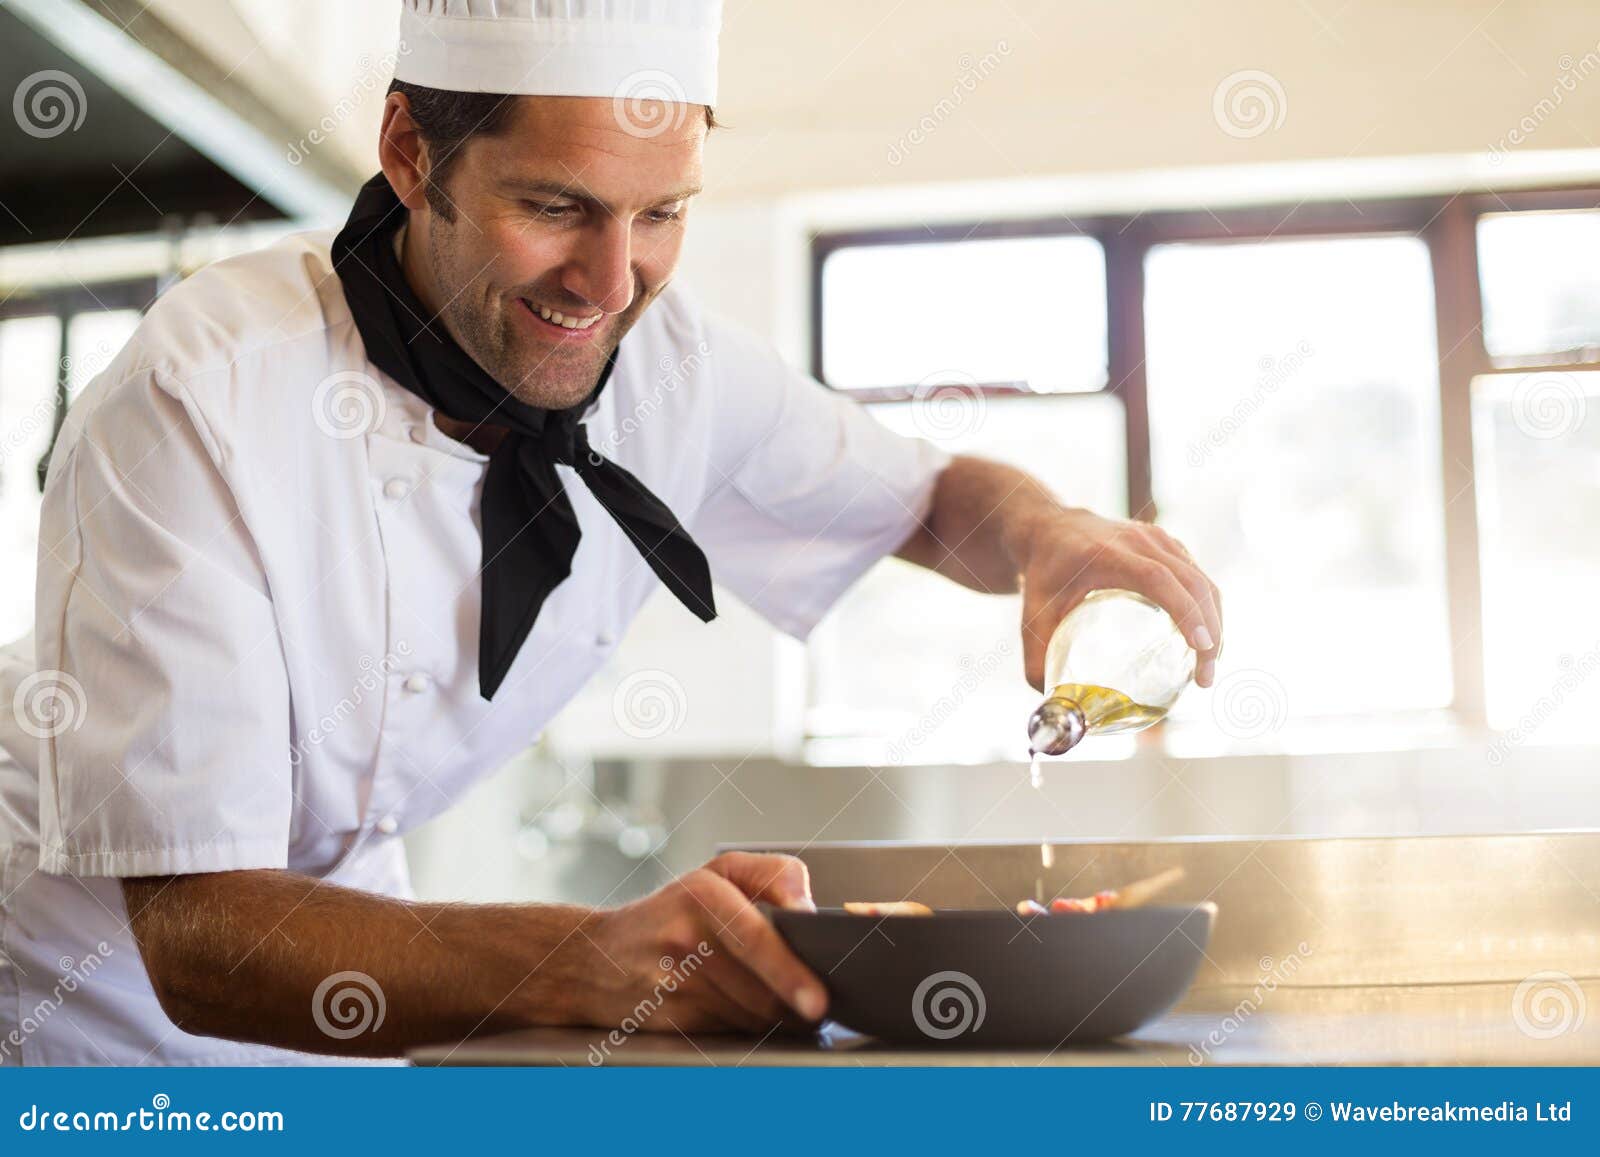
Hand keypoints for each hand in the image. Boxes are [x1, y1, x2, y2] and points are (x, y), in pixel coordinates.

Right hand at [583, 851, 826, 1033]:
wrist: (593, 960)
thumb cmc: (671, 914)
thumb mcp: (719, 873)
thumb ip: (775, 876)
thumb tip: (809, 911)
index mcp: (701, 894)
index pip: (755, 938)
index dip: (789, 971)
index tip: (816, 998)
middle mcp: (684, 939)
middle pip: (761, 989)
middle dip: (794, 999)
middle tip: (817, 1006)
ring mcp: (674, 984)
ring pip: (752, 1015)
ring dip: (776, 1014)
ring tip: (781, 996)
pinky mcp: (673, 1021)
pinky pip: (733, 1030)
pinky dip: (749, 1024)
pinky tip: (743, 1006)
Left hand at [1011, 506, 1222, 688]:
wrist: (1050, 528)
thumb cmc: (1043, 573)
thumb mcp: (1032, 614)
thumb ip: (1037, 659)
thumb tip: (1055, 704)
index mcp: (1109, 554)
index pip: (1159, 579)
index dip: (1185, 611)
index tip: (1202, 647)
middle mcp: (1141, 542)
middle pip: (1192, 583)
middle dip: (1210, 631)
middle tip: (1205, 678)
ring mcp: (1159, 540)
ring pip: (1203, 581)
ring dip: (1215, 623)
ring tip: (1207, 668)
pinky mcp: (1169, 546)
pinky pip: (1198, 578)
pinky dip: (1207, 610)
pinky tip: (1202, 642)